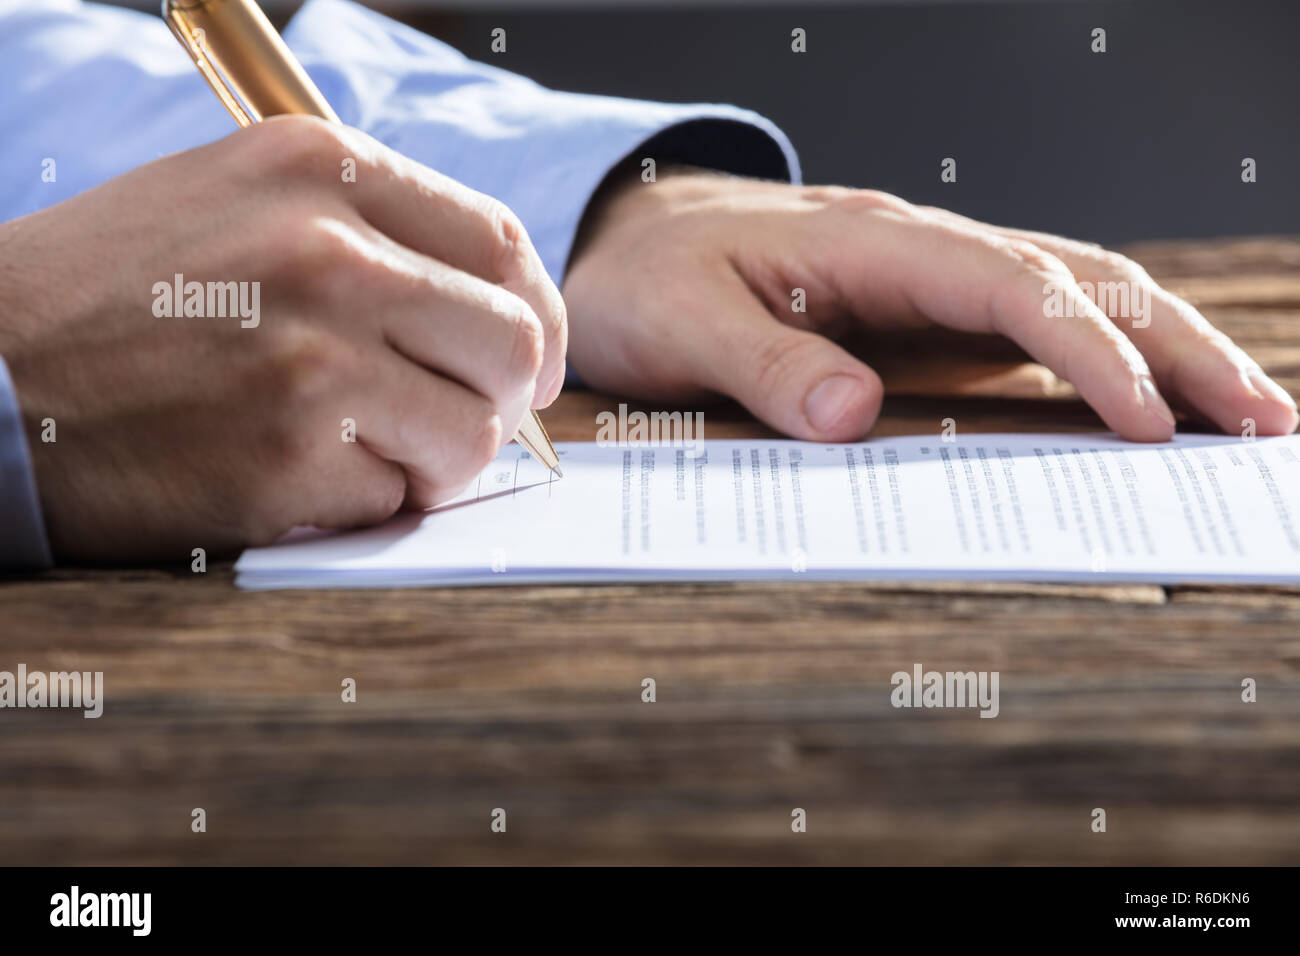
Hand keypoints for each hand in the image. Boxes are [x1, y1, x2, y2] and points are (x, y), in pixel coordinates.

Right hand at [0, 116, 565, 559]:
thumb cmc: (110, 298)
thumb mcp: (233, 204)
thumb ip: (365, 230)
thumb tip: (489, 299)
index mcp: (320, 168)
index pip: (500, 242)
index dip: (536, 314)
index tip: (529, 361)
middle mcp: (329, 250)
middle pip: (511, 342)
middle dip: (499, 400)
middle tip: (453, 424)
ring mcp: (313, 353)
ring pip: (472, 432)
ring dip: (432, 461)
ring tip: (356, 451)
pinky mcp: (290, 452)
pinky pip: (397, 497)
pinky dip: (365, 503)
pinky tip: (294, 476)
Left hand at [563, 168, 1296, 441]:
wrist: (625, 241)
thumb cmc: (649, 278)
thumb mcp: (681, 323)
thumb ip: (764, 366)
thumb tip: (857, 418)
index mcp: (870, 243)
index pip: (1009, 284)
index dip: (1087, 350)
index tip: (1149, 421)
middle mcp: (917, 251)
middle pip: (1076, 276)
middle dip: (1175, 343)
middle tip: (1264, 418)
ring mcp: (927, 279)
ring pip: (1071, 293)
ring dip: (1162, 346)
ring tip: (1242, 414)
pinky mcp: (923, 313)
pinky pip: (1031, 326)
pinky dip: (1100, 359)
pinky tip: (1144, 402)